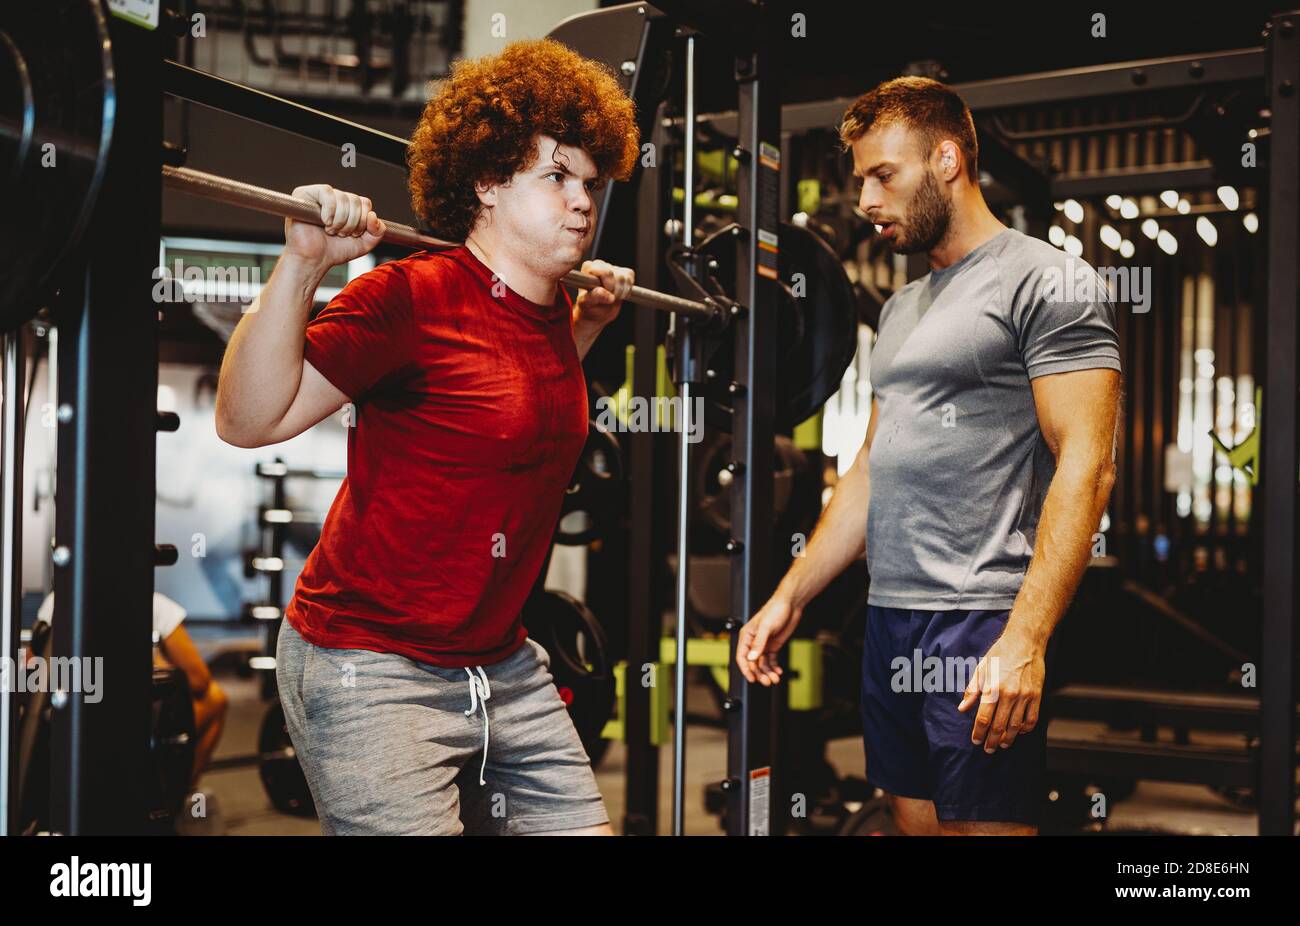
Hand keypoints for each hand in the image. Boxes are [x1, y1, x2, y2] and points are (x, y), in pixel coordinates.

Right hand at [283, 184, 386, 269]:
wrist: (314, 260)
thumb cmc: (335, 251)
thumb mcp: (364, 243)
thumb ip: (377, 231)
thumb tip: (373, 215)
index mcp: (348, 206)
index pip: (364, 202)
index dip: (363, 219)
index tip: (354, 234)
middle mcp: (334, 198)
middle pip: (355, 200)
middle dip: (352, 222)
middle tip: (341, 234)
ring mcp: (319, 195)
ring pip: (342, 197)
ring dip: (340, 220)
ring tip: (331, 231)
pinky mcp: (304, 194)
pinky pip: (326, 192)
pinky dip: (330, 210)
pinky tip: (325, 222)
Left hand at [574, 260, 632, 327]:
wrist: (599, 311)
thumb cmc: (589, 306)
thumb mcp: (587, 303)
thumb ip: (595, 297)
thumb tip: (610, 296)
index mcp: (588, 267)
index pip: (606, 272)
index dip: (609, 286)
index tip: (604, 295)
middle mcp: (600, 264)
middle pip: (618, 276)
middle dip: (616, 291)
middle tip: (609, 298)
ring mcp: (613, 267)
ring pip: (626, 278)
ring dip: (622, 292)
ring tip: (613, 297)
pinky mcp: (624, 272)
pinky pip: (631, 277)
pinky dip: (628, 289)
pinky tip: (620, 294)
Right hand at [735, 592, 802, 685]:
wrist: (790, 605)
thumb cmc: (775, 610)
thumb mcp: (766, 628)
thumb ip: (758, 644)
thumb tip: (751, 658)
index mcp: (746, 636)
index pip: (742, 657)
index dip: (746, 669)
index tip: (752, 679)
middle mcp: (753, 642)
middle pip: (753, 663)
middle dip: (760, 673)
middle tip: (767, 681)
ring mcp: (764, 644)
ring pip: (762, 663)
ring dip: (768, 672)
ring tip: (775, 679)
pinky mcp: (773, 645)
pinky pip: (771, 660)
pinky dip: (774, 667)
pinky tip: (778, 672)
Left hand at [957, 627, 1045, 752]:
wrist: (1025, 642)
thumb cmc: (1000, 654)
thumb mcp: (981, 669)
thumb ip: (972, 690)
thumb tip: (962, 708)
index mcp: (992, 688)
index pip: (983, 718)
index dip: (979, 732)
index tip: (976, 740)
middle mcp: (1009, 694)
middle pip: (999, 725)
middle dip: (992, 740)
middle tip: (988, 749)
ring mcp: (1025, 696)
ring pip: (1016, 725)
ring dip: (1009, 738)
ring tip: (1002, 744)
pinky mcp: (1036, 696)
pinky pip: (1032, 718)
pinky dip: (1026, 728)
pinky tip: (1020, 732)